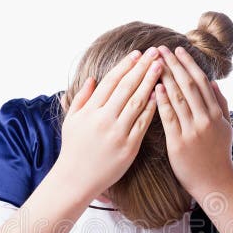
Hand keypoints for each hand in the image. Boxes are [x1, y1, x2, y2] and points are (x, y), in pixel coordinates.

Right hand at [55, 47, 163, 199]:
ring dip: (150, 82)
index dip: (125, 66)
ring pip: (137, 102)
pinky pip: (143, 123)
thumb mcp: (71, 121)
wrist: (76, 179)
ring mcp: (117, 133)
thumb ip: (81, 98)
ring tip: (161, 67)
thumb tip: (92, 79)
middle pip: (126, 87)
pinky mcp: (129, 148)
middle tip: (155, 52)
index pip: (110, 82)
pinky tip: (159, 94)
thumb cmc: (73, 149)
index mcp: (89, 111)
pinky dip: (151, 107)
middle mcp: (103, 119)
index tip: (137, 54)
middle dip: (142, 68)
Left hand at [154, 45, 232, 200]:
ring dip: (166, 78)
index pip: (202, 82)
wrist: (216, 183)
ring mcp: (193, 131)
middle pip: (189, 85)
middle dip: (175, 65)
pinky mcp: (179, 144)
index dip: (189, 64)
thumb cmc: (218, 156)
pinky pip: (169, 118)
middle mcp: (206, 119)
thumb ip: (221, 104)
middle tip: (161, 49)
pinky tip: (153, 89)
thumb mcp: (225, 127)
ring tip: (154, 63)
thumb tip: (214, 82)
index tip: (178, 50)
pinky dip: (162, 102)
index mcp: (216, 114)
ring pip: (179, 98)